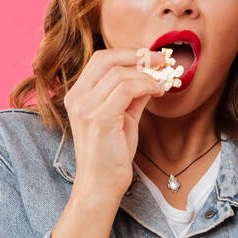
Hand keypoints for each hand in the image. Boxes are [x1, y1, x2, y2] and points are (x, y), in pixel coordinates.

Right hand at [62, 47, 167, 205]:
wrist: (100, 184)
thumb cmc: (110, 154)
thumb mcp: (122, 116)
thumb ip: (131, 95)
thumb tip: (149, 75)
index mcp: (77, 94)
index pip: (100, 59)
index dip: (127, 53)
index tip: (149, 57)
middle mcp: (76, 98)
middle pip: (106, 59)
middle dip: (137, 55)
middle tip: (159, 60)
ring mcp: (85, 107)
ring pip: (120, 73)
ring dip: (146, 75)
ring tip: (161, 84)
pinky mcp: (100, 118)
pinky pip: (127, 89)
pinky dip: (146, 85)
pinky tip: (157, 92)